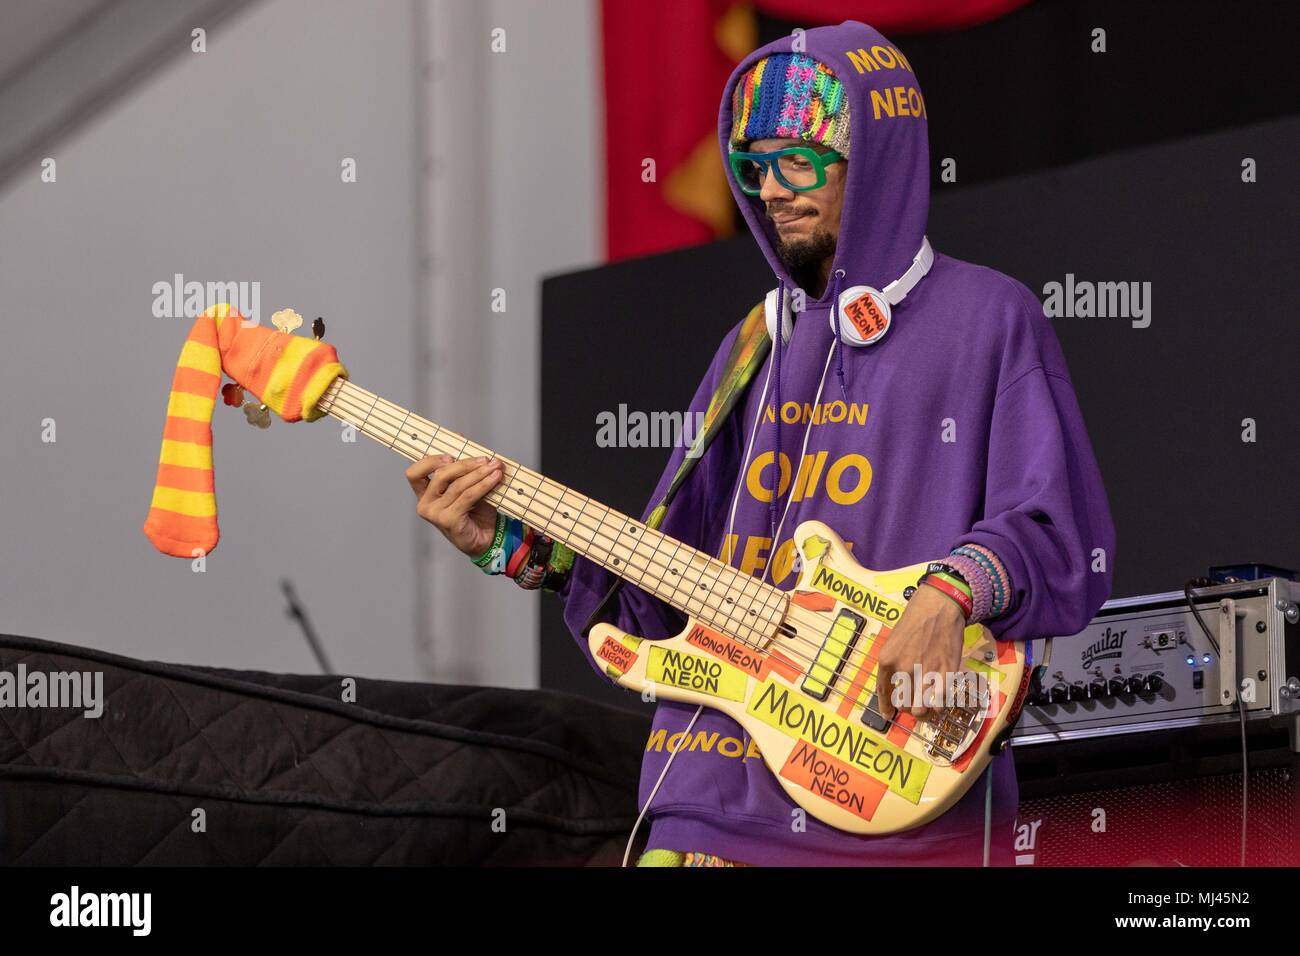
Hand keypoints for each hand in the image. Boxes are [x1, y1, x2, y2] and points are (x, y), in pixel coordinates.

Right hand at [406, 454, 504, 557]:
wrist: (487, 538)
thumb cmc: (476, 512)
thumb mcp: (466, 486)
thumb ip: (461, 467)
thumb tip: (460, 437)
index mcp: (424, 494)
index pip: (414, 473)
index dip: (430, 460)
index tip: (451, 454)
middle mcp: (425, 504)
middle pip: (440, 475)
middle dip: (464, 464)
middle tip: (485, 459)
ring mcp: (435, 514)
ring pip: (457, 485)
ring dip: (479, 473)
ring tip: (495, 467)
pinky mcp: (448, 520)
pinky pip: (468, 496)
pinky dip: (483, 485)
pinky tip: (495, 478)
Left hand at [875, 583, 966, 720]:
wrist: (938, 608)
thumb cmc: (915, 621)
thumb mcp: (893, 641)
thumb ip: (892, 664)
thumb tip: (895, 686)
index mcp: (887, 661)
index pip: (883, 692)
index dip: (885, 707)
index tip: (888, 716)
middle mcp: (904, 670)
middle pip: (903, 704)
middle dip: (907, 708)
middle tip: (912, 705)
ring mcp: (925, 673)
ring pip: (921, 709)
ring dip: (923, 712)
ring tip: (925, 708)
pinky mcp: (945, 674)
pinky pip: (939, 703)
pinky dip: (938, 707)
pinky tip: (938, 705)